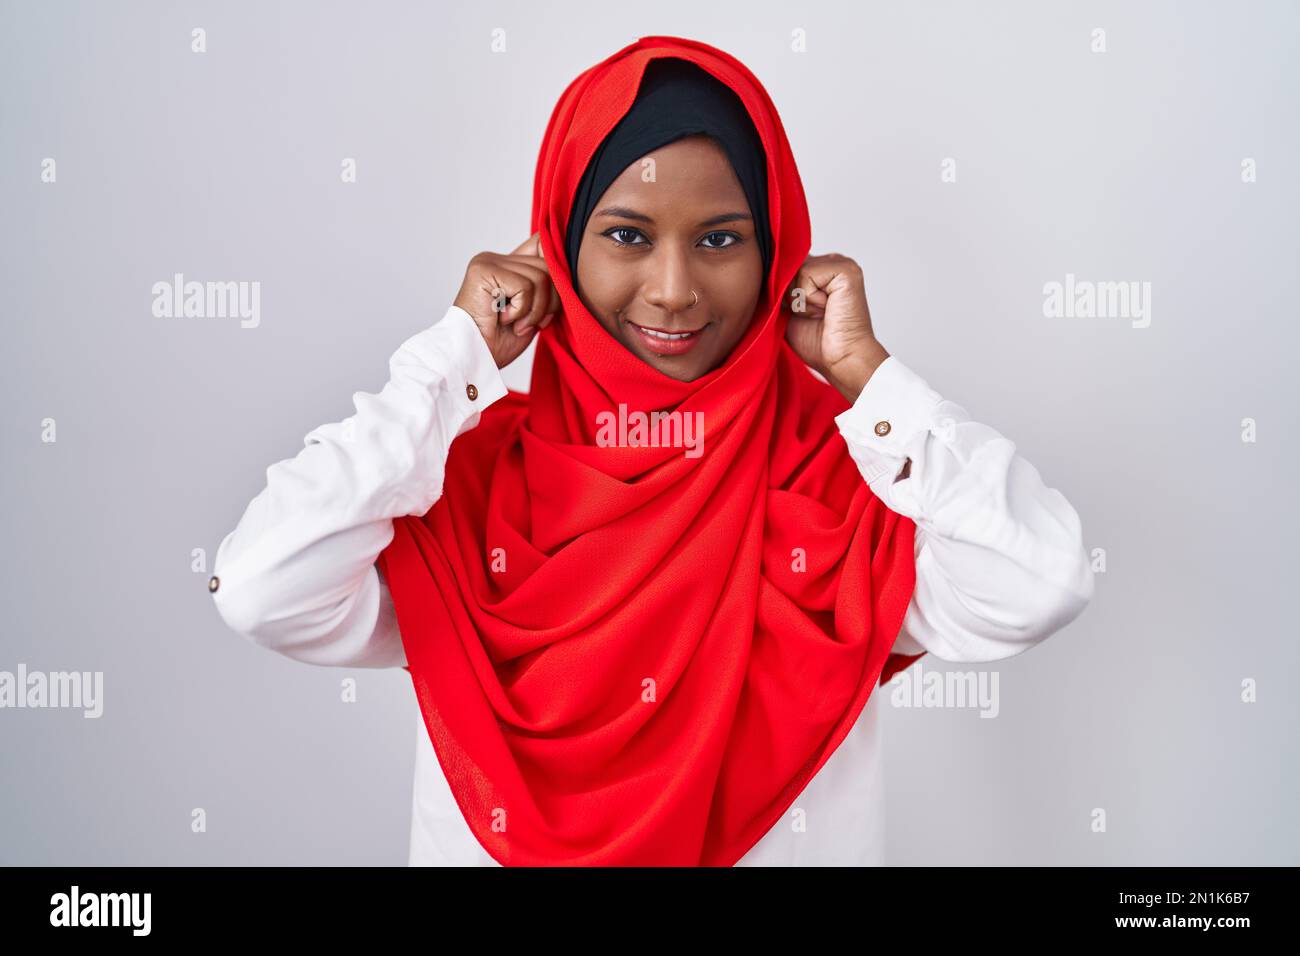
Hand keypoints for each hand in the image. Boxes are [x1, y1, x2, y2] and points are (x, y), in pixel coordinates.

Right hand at [453, 232, 561, 368]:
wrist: (472, 360)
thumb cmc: (497, 343)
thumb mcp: (531, 313)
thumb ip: (545, 291)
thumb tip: (569, 273)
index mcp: (507, 266)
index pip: (543, 244)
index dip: (557, 269)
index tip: (552, 303)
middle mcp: (496, 259)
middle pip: (548, 264)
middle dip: (549, 302)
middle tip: (530, 323)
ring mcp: (488, 262)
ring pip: (540, 277)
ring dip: (534, 310)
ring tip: (516, 324)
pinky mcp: (484, 270)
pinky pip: (525, 286)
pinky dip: (521, 311)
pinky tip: (504, 319)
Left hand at [782, 253, 889, 402]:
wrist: (840, 359)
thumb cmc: (818, 342)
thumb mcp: (787, 309)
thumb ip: (778, 287)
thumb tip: (760, 273)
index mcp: (819, 270)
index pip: (786, 264)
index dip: (782, 290)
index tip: (798, 312)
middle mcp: (830, 263)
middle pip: (788, 265)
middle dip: (789, 295)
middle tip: (812, 315)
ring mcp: (840, 263)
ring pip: (795, 269)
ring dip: (799, 298)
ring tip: (819, 313)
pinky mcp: (845, 269)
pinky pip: (806, 273)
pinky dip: (808, 298)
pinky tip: (825, 310)